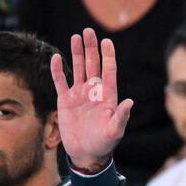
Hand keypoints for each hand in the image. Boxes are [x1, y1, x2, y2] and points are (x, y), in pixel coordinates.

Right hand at [51, 28, 133, 173]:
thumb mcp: (115, 131)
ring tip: (76, 37)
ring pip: (77, 69)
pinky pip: (60, 82)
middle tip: (88, 31)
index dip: (108, 56)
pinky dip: (57, 70)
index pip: (108, 71)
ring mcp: (79, 95)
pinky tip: (55, 57)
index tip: (106, 41)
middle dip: (91, 48)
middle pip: (92, 65)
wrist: (87, 154)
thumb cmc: (105, 144)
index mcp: (107, 96)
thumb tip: (130, 102)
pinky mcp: (65, 101)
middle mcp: (93, 92)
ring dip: (77, 53)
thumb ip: (121, 116)